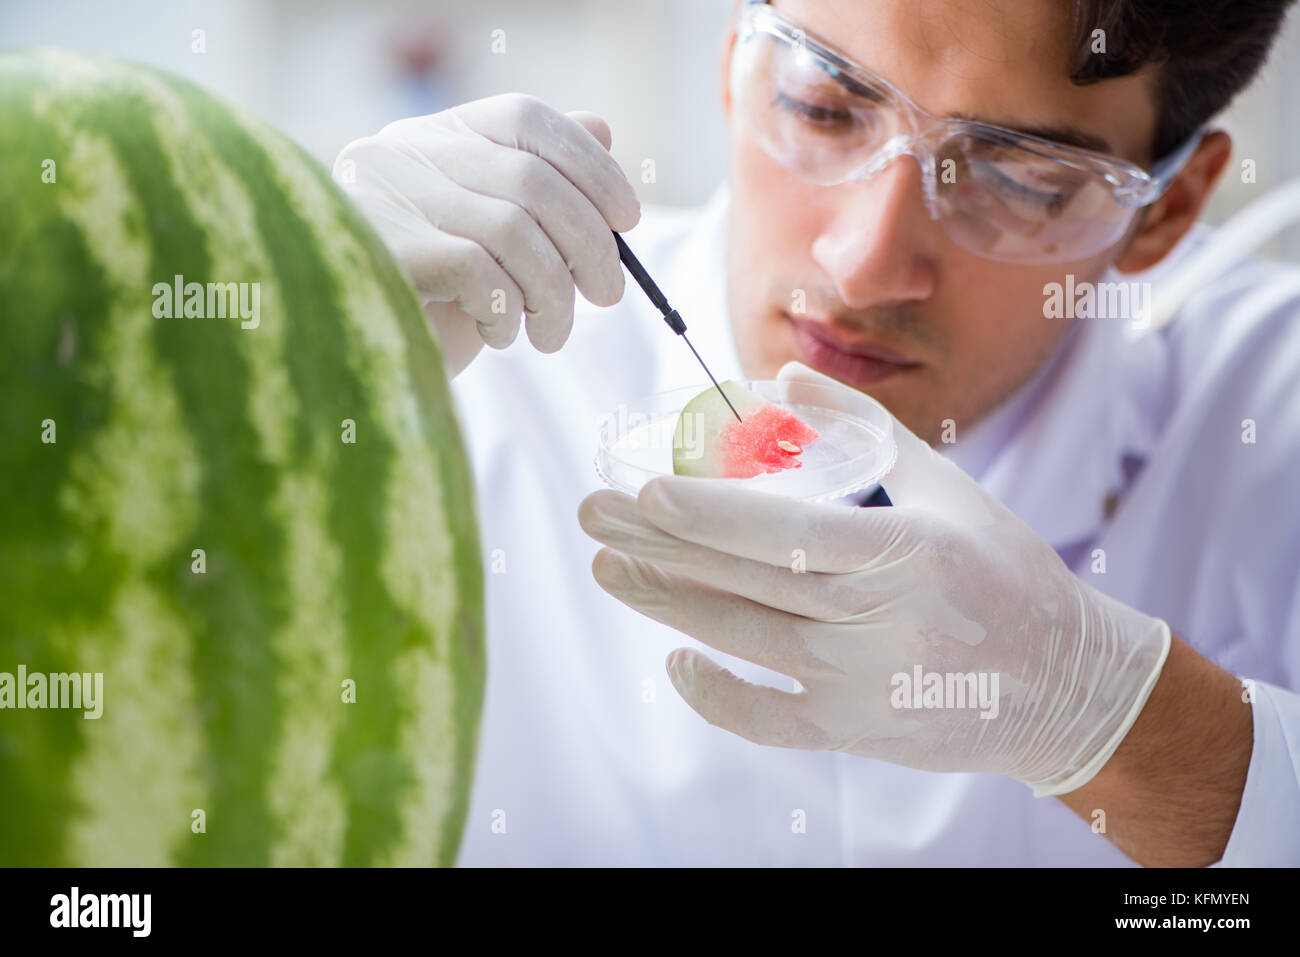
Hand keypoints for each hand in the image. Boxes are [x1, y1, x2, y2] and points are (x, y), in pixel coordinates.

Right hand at [333, 93, 640, 375]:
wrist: (348, 360)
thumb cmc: (426, 299)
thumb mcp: (488, 240)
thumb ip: (536, 184)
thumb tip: (601, 128)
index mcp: (433, 137)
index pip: (526, 118)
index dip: (590, 166)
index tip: (626, 219)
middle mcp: (403, 153)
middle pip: (532, 180)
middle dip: (589, 244)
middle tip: (607, 295)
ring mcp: (386, 199)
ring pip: (514, 231)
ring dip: (553, 293)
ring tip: (552, 333)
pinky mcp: (384, 253)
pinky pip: (479, 274)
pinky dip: (507, 312)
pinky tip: (501, 336)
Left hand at [578, 361, 1171, 795]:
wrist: (1062, 684)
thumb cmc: (1002, 570)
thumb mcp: (947, 486)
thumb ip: (862, 427)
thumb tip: (780, 376)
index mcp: (910, 552)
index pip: (789, 531)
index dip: (710, 515)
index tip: (643, 488)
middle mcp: (884, 622)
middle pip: (749, 583)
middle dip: (660, 547)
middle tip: (594, 514)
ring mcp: (866, 686)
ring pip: (746, 641)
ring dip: (669, 604)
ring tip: (609, 567)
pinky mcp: (857, 733)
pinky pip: (769, 721)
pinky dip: (717, 696)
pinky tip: (674, 659)